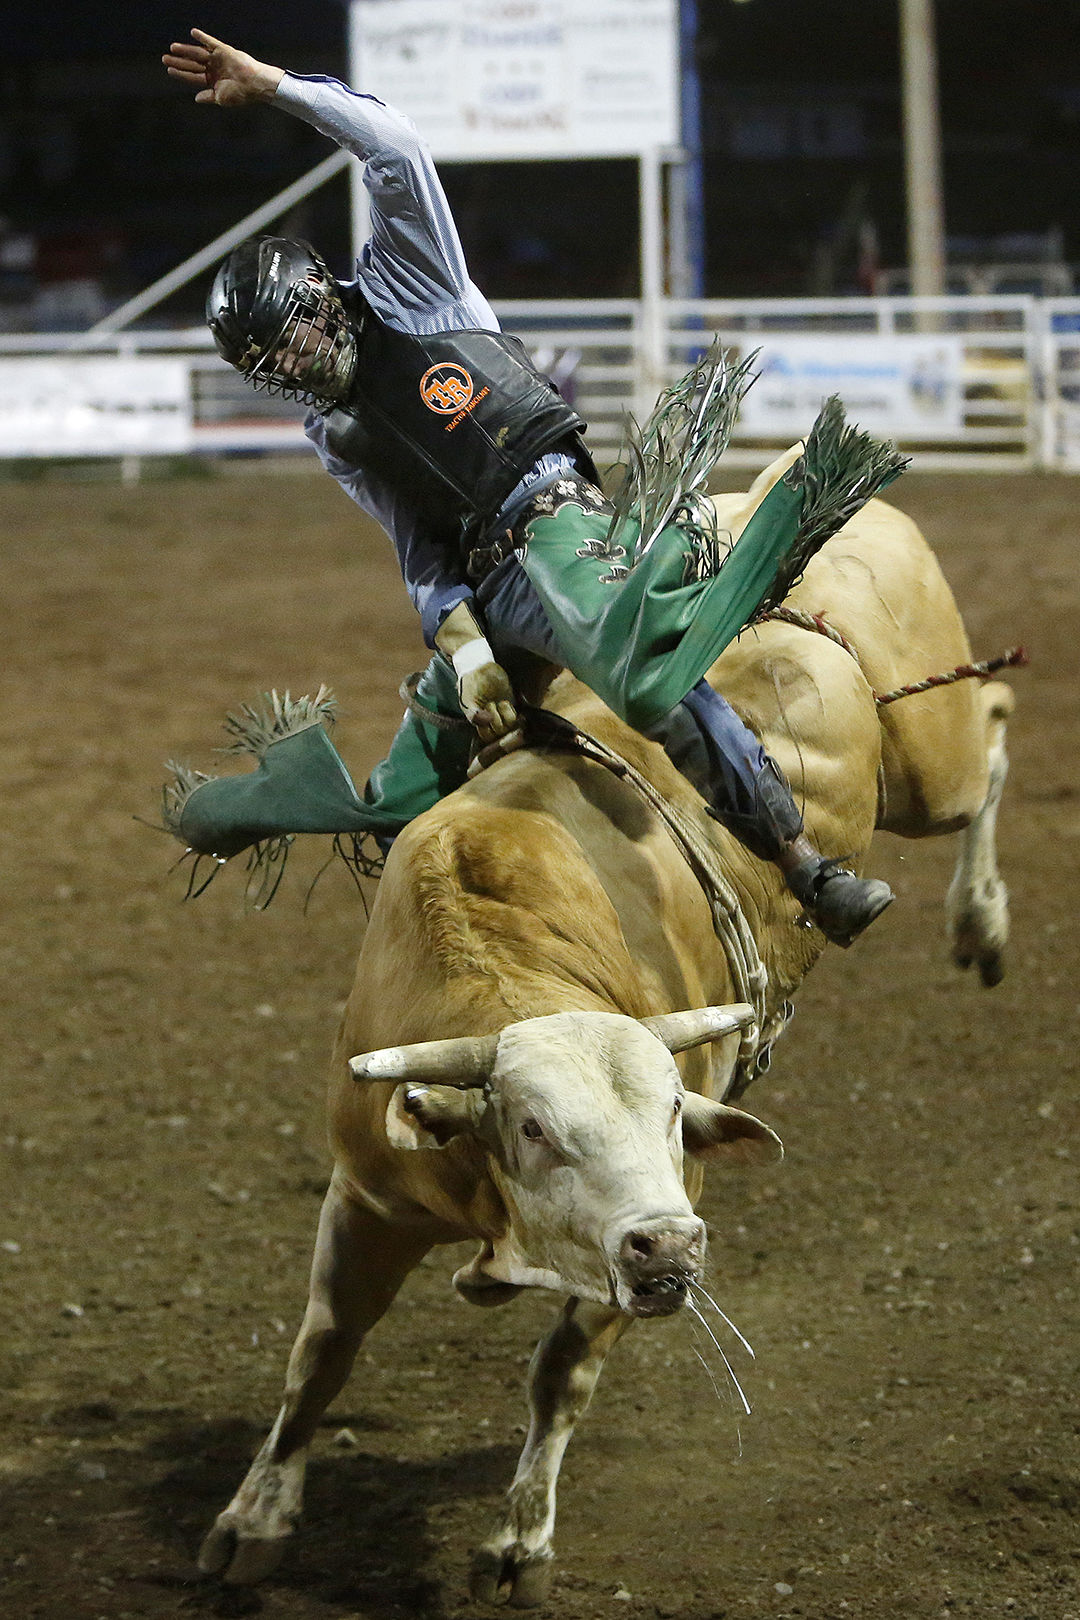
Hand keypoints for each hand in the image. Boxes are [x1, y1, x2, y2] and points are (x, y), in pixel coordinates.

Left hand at [162, 28, 283, 106]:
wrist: (254, 85)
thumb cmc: (240, 95)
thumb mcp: (221, 98)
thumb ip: (208, 97)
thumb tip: (196, 98)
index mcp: (212, 81)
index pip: (193, 76)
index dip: (180, 73)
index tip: (169, 69)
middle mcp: (213, 69)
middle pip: (192, 64)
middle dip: (179, 61)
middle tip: (164, 58)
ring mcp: (218, 59)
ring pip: (198, 53)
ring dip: (185, 50)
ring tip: (172, 48)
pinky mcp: (224, 51)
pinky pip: (211, 42)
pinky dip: (202, 37)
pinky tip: (193, 33)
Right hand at [457, 659, 518, 742]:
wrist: (479, 667)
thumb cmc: (470, 684)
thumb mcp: (467, 700)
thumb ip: (474, 715)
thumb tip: (487, 721)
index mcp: (479, 723)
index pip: (487, 737)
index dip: (488, 729)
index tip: (485, 714)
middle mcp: (491, 722)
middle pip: (500, 734)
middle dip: (496, 720)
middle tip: (490, 705)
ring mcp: (502, 715)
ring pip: (509, 727)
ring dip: (505, 715)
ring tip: (498, 703)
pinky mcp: (511, 707)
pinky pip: (516, 718)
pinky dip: (510, 711)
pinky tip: (504, 702)